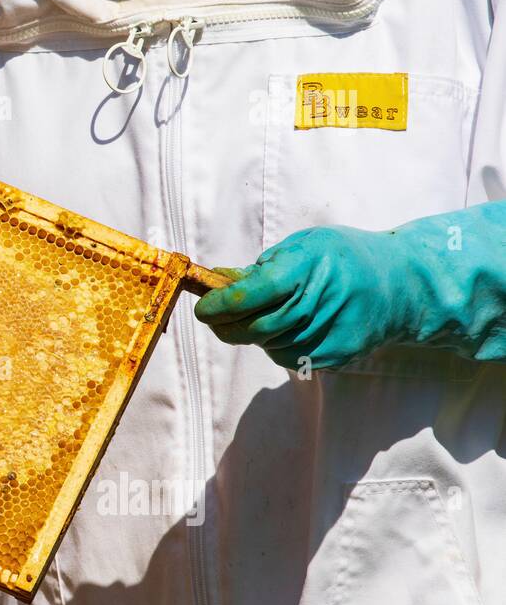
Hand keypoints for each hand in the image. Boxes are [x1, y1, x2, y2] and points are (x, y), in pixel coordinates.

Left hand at [194, 203, 505, 369]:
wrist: (400, 287)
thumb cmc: (344, 259)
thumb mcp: (303, 247)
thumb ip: (260, 269)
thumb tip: (216, 282)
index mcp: (308, 267)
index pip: (252, 293)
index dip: (221, 304)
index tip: (203, 307)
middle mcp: (319, 302)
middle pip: (255, 326)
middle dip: (226, 323)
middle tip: (213, 316)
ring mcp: (328, 334)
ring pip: (267, 344)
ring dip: (252, 333)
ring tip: (266, 312)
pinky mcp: (334, 356)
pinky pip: (287, 357)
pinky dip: (276, 344)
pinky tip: (291, 326)